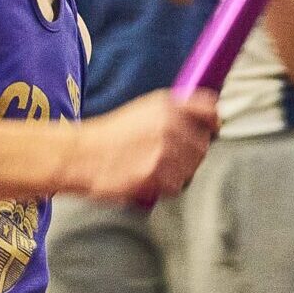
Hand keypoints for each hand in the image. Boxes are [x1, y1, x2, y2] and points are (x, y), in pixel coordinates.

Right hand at [70, 89, 218, 204]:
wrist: (80, 155)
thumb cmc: (108, 135)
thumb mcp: (143, 109)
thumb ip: (173, 112)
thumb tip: (204, 118)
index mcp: (167, 106)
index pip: (209, 111)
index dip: (212, 123)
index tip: (211, 130)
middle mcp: (170, 125)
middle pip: (203, 146)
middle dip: (191, 154)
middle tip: (170, 158)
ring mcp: (164, 151)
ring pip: (191, 168)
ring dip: (178, 172)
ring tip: (155, 169)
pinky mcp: (156, 174)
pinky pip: (176, 186)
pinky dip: (165, 186)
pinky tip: (148, 179)